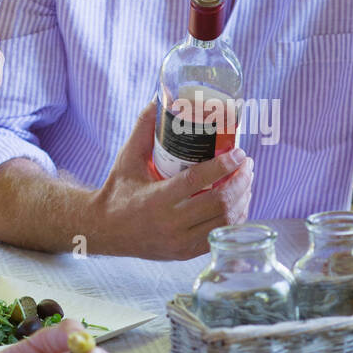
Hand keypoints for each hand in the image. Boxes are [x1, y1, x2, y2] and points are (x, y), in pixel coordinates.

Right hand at [89, 104, 253, 259]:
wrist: (105, 230)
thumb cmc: (118, 190)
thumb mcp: (127, 158)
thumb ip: (143, 129)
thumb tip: (158, 99)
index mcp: (156, 200)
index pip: (198, 181)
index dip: (224, 166)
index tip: (239, 153)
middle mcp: (170, 224)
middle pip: (219, 203)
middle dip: (241, 182)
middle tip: (247, 164)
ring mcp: (180, 242)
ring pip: (225, 222)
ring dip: (243, 200)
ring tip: (246, 180)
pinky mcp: (186, 253)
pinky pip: (220, 235)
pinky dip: (234, 218)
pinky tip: (238, 202)